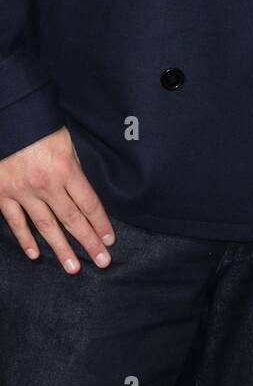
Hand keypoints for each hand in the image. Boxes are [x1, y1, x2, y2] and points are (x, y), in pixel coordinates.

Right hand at [0, 127, 114, 270]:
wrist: (10, 118)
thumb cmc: (40, 128)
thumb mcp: (66, 144)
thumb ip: (74, 170)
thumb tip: (83, 195)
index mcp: (66, 170)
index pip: (89, 203)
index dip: (101, 223)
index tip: (109, 239)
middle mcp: (47, 184)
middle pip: (72, 219)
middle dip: (89, 242)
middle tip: (102, 261)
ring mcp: (23, 191)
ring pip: (46, 226)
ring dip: (61, 249)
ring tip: (73, 267)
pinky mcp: (3, 193)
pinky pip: (16, 221)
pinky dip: (25, 239)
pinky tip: (35, 255)